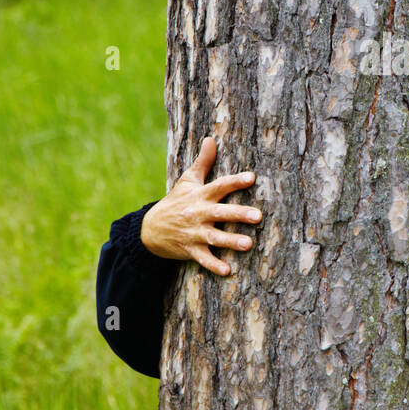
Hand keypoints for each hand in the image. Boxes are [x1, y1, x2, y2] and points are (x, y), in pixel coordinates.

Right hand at [141, 137, 261, 276]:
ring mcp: (194, 233)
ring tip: (248, 244)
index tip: (252, 177)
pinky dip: (214, 265)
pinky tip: (228, 271)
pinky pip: (203, 259)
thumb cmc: (175, 202)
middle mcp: (198, 213)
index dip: (236, 181)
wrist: (150, 229)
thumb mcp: (187, 181)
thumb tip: (211, 138)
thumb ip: (203, 162)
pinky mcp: (190, 250)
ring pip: (215, 237)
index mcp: (200, 195)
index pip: (220, 186)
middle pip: (220, 212)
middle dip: (239, 214)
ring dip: (230, 241)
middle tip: (258, 215)